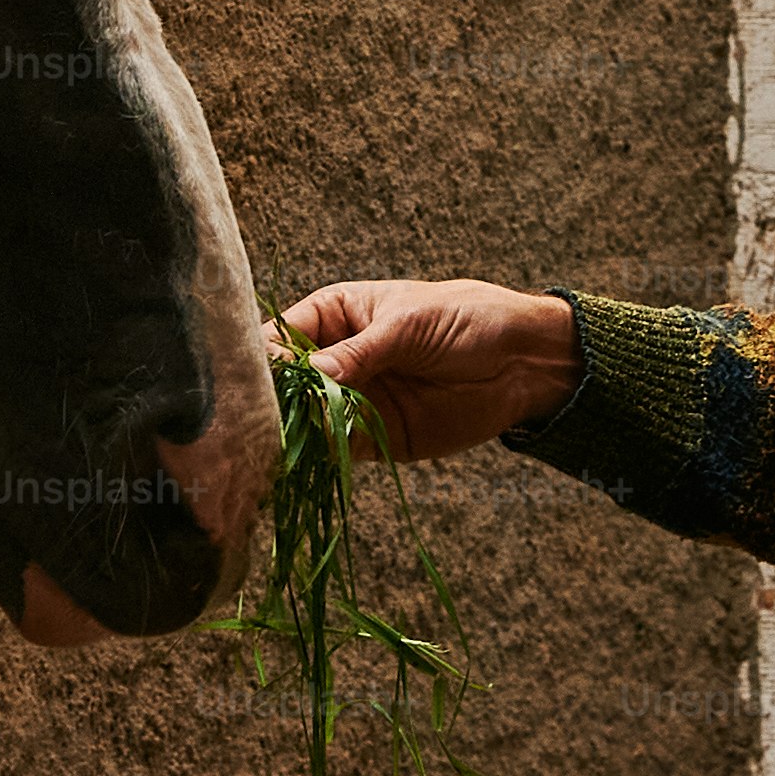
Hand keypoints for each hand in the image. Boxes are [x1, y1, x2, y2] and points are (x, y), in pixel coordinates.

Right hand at [278, 279, 582, 467]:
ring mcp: (351, 399)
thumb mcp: (409, 325)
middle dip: (272, 402)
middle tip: (258, 422)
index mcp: (334, 315)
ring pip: (304, 420)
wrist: (522, 363)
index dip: (263, 359)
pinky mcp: (373, 436)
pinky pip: (337, 448)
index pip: (280, 337)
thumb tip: (310, 377)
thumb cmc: (465, 320)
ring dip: (293, 433)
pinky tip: (314, 459)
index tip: (253, 382)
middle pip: (285, 384)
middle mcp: (333, 358)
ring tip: (280, 446)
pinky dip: (324, 456)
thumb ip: (359, 353)